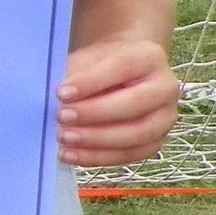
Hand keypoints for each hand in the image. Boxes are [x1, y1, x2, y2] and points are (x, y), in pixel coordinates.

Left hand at [55, 38, 177, 166]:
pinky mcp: (156, 141)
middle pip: (135, 103)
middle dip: (95, 113)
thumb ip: (72, 76)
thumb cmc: (97, 66)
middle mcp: (165, 87)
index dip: (91, 81)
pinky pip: (131, 155)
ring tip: (64, 139)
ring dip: (97, 139)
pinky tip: (72, 155)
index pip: (123, 66)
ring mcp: (165, 117)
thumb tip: (50, 100)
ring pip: (137, 134)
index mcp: (148, 57)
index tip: (61, 93)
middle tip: (61, 117)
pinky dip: (99, 157)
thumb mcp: (84, 61)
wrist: (118, 77)